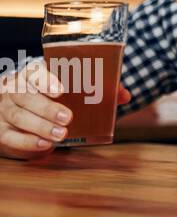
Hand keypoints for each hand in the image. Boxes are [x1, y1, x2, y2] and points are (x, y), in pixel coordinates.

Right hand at [0, 58, 129, 159]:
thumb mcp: (71, 88)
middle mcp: (15, 88)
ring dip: (40, 126)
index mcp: (33, 73)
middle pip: (26, 95)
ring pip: (19, 115)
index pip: (35, 72)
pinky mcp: (1, 130)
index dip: (47, 80)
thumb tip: (125, 95)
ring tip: (61, 135)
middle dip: (47, 108)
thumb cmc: (51, 95)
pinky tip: (45, 145)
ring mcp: (5, 109)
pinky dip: (27, 141)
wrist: (19, 108)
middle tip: (68, 118)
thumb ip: (97, 90)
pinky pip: (10, 136)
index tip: (62, 90)